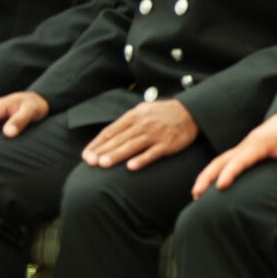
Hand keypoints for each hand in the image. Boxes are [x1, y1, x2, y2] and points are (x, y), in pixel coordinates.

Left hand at [82, 100, 197, 170]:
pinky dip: (142, 160)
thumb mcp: (143, 111)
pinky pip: (152, 153)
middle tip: (89, 162)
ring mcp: (155, 135)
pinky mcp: (167, 144)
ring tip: (103, 164)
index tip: (86, 154)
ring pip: (132, 146)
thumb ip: (126, 122)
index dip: (97, 143)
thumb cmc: (162, 113)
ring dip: (117, 155)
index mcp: (134, 116)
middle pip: (119, 139)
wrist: (190, 112)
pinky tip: (131, 167)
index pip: (111, 131)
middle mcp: (143, 124)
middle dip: (103, 151)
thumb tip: (107, 135)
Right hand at [193, 113, 276, 198]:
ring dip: (207, 175)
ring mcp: (243, 148)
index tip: (220, 186)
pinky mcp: (244, 152)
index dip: (230, 172)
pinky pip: (226, 162)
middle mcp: (246, 146)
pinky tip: (211, 185)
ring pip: (220, 161)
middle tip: (195, 194)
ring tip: (196, 194)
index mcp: (257, 144)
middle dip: (206, 176)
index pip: (240, 160)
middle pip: (221, 160)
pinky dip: (215, 172)